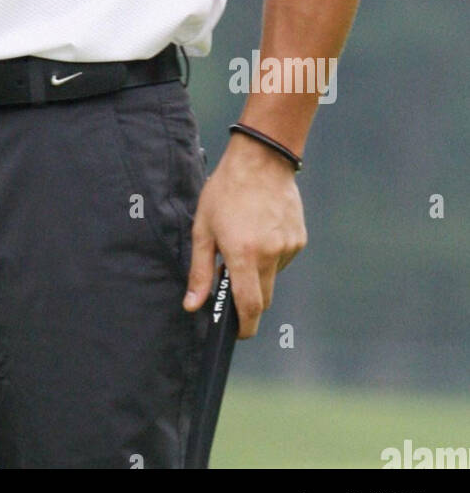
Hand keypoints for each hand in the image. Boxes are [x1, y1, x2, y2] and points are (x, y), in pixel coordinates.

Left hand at [182, 136, 307, 338]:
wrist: (261, 160)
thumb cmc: (225, 191)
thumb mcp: (203, 229)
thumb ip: (199, 271)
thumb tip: (193, 305)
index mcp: (243, 254)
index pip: (248, 307)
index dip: (244, 327)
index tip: (237, 333)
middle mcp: (269, 255)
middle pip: (263, 299)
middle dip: (247, 300)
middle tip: (231, 278)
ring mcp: (288, 247)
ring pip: (272, 277)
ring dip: (258, 272)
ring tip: (245, 239)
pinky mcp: (299, 239)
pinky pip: (283, 259)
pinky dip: (270, 255)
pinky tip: (260, 229)